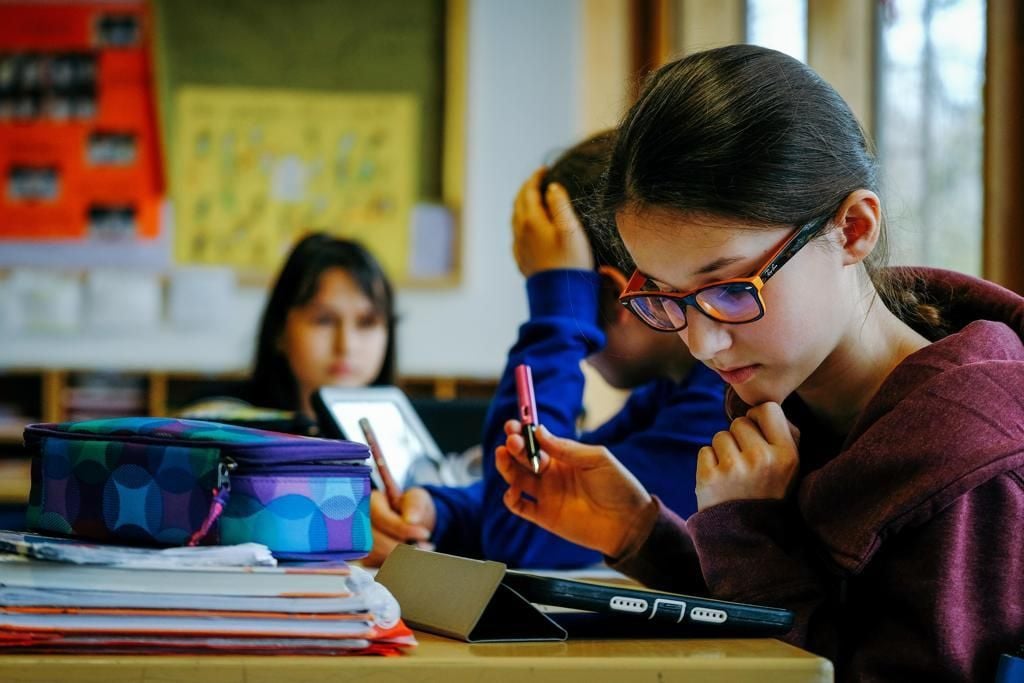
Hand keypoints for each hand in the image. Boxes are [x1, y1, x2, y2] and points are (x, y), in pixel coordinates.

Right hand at [363, 487, 434, 566]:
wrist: (409, 521)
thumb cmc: (410, 507)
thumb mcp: (416, 498)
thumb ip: (414, 505)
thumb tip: (411, 519)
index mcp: (369, 501)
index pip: (381, 518)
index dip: (403, 529)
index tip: (425, 534)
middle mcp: (358, 521)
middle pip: (376, 540)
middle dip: (403, 547)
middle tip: (426, 547)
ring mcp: (359, 540)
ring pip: (377, 555)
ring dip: (401, 556)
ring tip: (420, 550)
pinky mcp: (365, 557)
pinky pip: (378, 564)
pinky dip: (397, 563)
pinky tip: (408, 556)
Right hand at [495, 420, 656, 557]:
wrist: (629, 523)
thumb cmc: (619, 487)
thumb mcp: (597, 458)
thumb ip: (567, 448)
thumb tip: (540, 432)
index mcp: (564, 457)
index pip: (537, 441)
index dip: (524, 432)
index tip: (515, 423)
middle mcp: (552, 474)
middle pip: (523, 457)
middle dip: (514, 445)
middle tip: (511, 439)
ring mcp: (546, 495)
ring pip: (516, 477)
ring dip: (506, 465)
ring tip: (503, 453)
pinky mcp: (544, 516)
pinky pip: (519, 506)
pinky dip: (510, 497)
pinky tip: (513, 488)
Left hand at [511, 167, 593, 276]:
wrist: (561, 295)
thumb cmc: (570, 261)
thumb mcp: (571, 228)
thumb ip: (560, 204)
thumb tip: (552, 187)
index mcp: (532, 221)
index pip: (529, 192)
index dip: (536, 178)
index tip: (543, 169)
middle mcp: (520, 232)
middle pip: (519, 204)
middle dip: (527, 189)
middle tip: (538, 181)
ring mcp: (519, 247)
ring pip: (516, 219)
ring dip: (523, 205)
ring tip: (534, 199)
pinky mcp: (522, 260)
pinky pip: (517, 235)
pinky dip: (522, 223)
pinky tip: (529, 227)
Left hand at [695, 402, 800, 510]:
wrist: (747, 535)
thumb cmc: (769, 493)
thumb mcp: (790, 468)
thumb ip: (785, 435)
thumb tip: (762, 410)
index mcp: (786, 455)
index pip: (767, 409)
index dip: (758, 419)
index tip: (757, 435)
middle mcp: (761, 459)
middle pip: (739, 423)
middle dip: (740, 439)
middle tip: (746, 464)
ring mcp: (734, 469)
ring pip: (720, 436)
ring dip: (723, 451)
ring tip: (734, 475)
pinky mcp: (709, 477)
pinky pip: (704, 451)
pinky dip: (709, 464)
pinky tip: (721, 481)